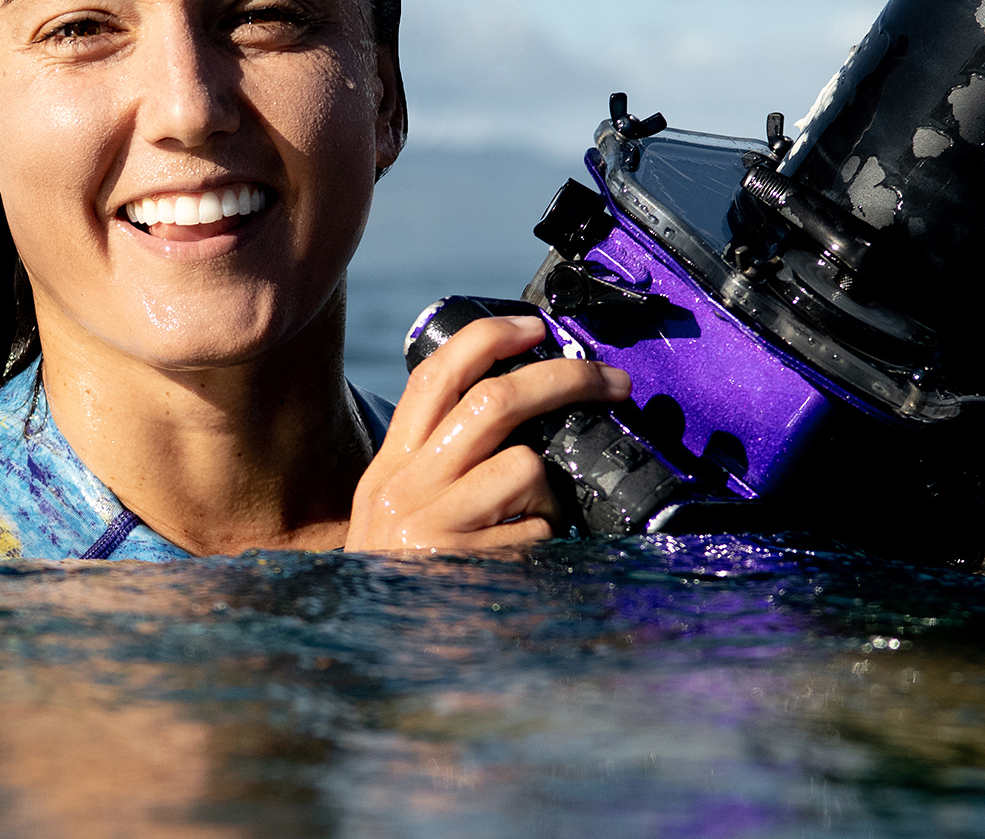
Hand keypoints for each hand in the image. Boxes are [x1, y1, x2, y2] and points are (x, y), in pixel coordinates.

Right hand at [345, 315, 630, 553]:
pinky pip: (538, 530)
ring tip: (530, 521)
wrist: (372, 659)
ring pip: (525, 466)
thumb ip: (441, 461)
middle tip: (613, 379)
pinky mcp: (467, 567)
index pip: (434, 378)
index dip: (487, 339)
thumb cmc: (406, 574)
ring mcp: (434, 528)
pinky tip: (519, 563)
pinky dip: (544, 541)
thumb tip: (519, 406)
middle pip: (494, 403)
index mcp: (389, 465)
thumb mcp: (399, 509)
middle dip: (565, 379)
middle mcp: (403, 489)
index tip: (534, 325)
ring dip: (548, 489)